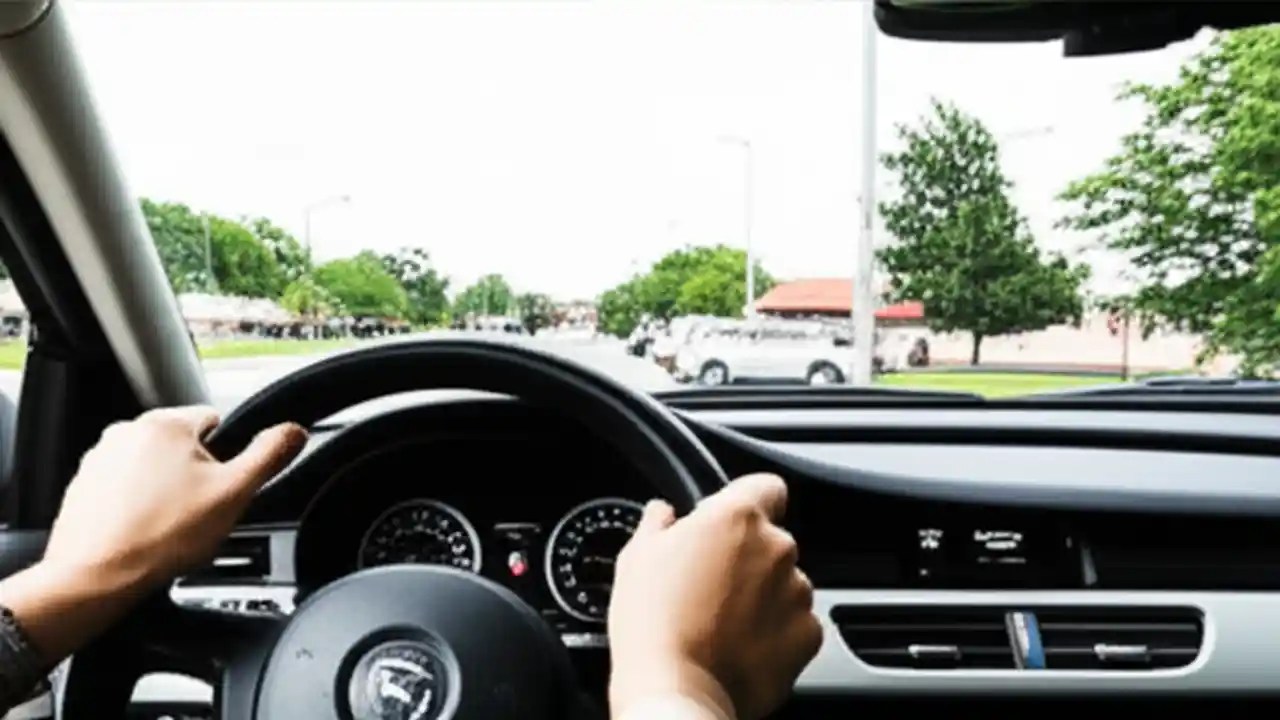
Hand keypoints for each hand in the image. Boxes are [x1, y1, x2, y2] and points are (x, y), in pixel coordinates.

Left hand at [0, 406, 305, 662]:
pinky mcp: (84, 485)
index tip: (219, 488)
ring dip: (165, 490)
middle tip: (197, 512)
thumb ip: (268, 456)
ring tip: (167, 526)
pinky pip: (124, 487)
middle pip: (184, 446)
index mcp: (165, 424)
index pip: (216, 422)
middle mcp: (126, 431)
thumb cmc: (161, 537)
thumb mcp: (234, 494)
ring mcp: (100, 458)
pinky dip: (136, 504)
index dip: (227, 458)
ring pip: (153, 468)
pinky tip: (143, 531)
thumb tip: (294, 431)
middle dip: (194, 475)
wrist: (96, 577)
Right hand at [608, 474, 821, 719]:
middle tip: (709, 585)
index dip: (747, 501)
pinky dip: (776, 632)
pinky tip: (740, 646)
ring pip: (785, 583)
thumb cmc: (652, 622)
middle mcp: (777, 548)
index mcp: (737, 517)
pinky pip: (796, 623)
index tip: (726, 523)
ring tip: (722, 623)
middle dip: (747, 557)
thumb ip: (658, 523)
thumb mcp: (637, 558)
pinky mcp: (808, 635)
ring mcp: (797, 592)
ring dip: (763, 595)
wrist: (677, 689)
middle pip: (771, 540)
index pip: (766, 486)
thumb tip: (663, 512)